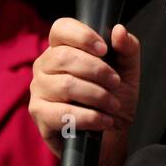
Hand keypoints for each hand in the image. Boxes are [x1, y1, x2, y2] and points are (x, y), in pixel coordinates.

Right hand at [29, 19, 140, 165]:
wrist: (110, 136)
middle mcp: (44, 66)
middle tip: (115, 84)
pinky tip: (103, 120)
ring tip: (113, 105)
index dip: (82, 36)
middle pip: (64, 56)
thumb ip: (127, 49)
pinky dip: (89, 117)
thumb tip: (119, 31)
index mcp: (62, 48)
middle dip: (97, 71)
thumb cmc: (114, 99)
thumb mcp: (127, 72)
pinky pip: (62, 112)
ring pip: (65, 85)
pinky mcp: (39, 114)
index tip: (104, 50)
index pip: (61, 28)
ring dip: (96, 95)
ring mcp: (38, 90)